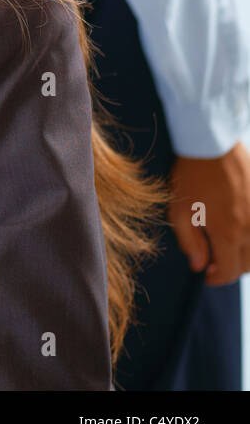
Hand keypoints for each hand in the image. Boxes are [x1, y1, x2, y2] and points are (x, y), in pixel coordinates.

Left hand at [168, 141, 249, 285]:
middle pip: (247, 265)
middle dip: (230, 269)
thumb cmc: (191, 177)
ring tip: (227, 249)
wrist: (212, 146)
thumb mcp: (180, 212)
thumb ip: (191, 242)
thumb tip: (199, 266)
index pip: (228, 271)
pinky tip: (240, 233)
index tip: (206, 275)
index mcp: (228, 232)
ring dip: (245, 256)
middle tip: (213, 263)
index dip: (216, 278)